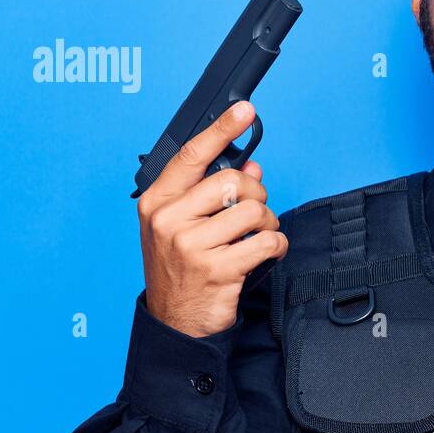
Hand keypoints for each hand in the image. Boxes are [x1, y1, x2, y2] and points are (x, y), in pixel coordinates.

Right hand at [137, 100, 288, 336]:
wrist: (175, 324)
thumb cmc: (182, 270)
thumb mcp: (186, 227)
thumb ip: (212, 194)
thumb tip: (251, 167)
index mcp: (157, 202)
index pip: (191, 154)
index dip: (221, 129)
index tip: (244, 109)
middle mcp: (168, 219)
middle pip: (233, 182)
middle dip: (256, 196)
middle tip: (252, 214)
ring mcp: (190, 245)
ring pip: (254, 212)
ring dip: (267, 225)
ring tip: (256, 238)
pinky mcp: (216, 269)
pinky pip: (266, 242)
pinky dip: (276, 247)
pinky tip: (265, 255)